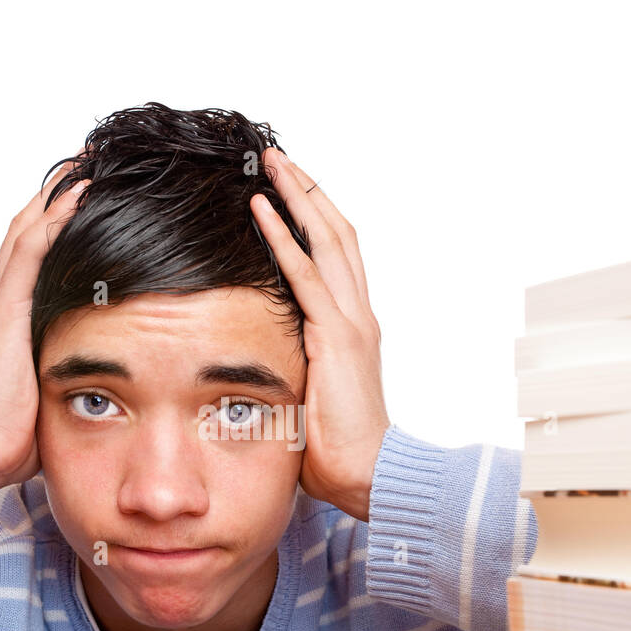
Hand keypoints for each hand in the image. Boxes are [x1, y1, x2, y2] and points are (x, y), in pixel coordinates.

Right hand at [0, 158, 89, 496]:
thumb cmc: (14, 429)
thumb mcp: (50, 383)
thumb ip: (69, 357)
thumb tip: (110, 358)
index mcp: (10, 314)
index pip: (35, 253)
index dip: (57, 219)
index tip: (87, 193)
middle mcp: (0, 299)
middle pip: (28, 229)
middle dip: (56, 193)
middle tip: (90, 162)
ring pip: (28, 230)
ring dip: (57, 194)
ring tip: (88, 165)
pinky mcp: (4, 311)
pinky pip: (29, 253)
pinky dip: (52, 221)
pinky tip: (77, 197)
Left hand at [250, 147, 389, 520]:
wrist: (370, 472)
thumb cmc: (339, 447)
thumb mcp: (311, 395)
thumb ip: (295, 366)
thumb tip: (260, 362)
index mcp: (353, 327)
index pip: (337, 257)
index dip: (316, 218)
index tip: (291, 190)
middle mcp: (357, 314)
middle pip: (337, 233)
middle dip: (308, 191)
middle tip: (278, 158)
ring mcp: (350, 321)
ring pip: (326, 240)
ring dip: (296, 197)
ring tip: (269, 165)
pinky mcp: (335, 335)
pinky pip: (304, 275)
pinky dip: (282, 238)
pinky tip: (260, 211)